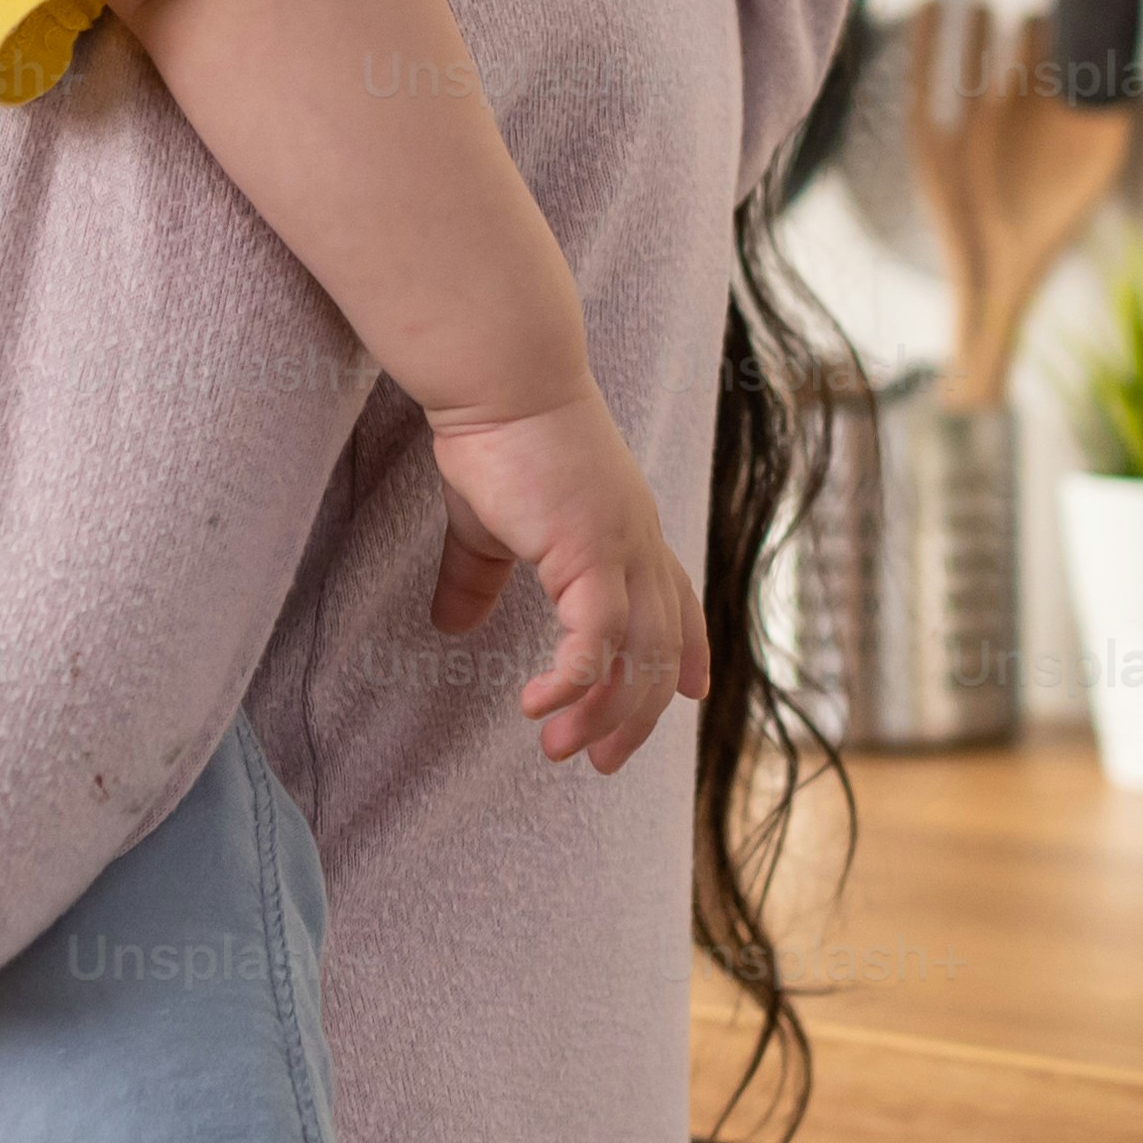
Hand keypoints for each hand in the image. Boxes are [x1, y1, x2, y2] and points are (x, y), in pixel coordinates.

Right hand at [421, 394, 708, 776]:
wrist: (500, 381)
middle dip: (637, 712)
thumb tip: (449, 624)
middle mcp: (639, 542)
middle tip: (603, 761)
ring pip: (637, 656)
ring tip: (560, 750)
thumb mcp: (487, 522)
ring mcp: (623, 549)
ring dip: (602, 713)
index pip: (677, 600)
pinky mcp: (592, 554)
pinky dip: (573, 683)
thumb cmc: (495, 437)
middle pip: (663, 648)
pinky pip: (596, 642)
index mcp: (627, 528)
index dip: (690, 649)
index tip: (693, 695)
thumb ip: (477, 575)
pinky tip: (537, 706)